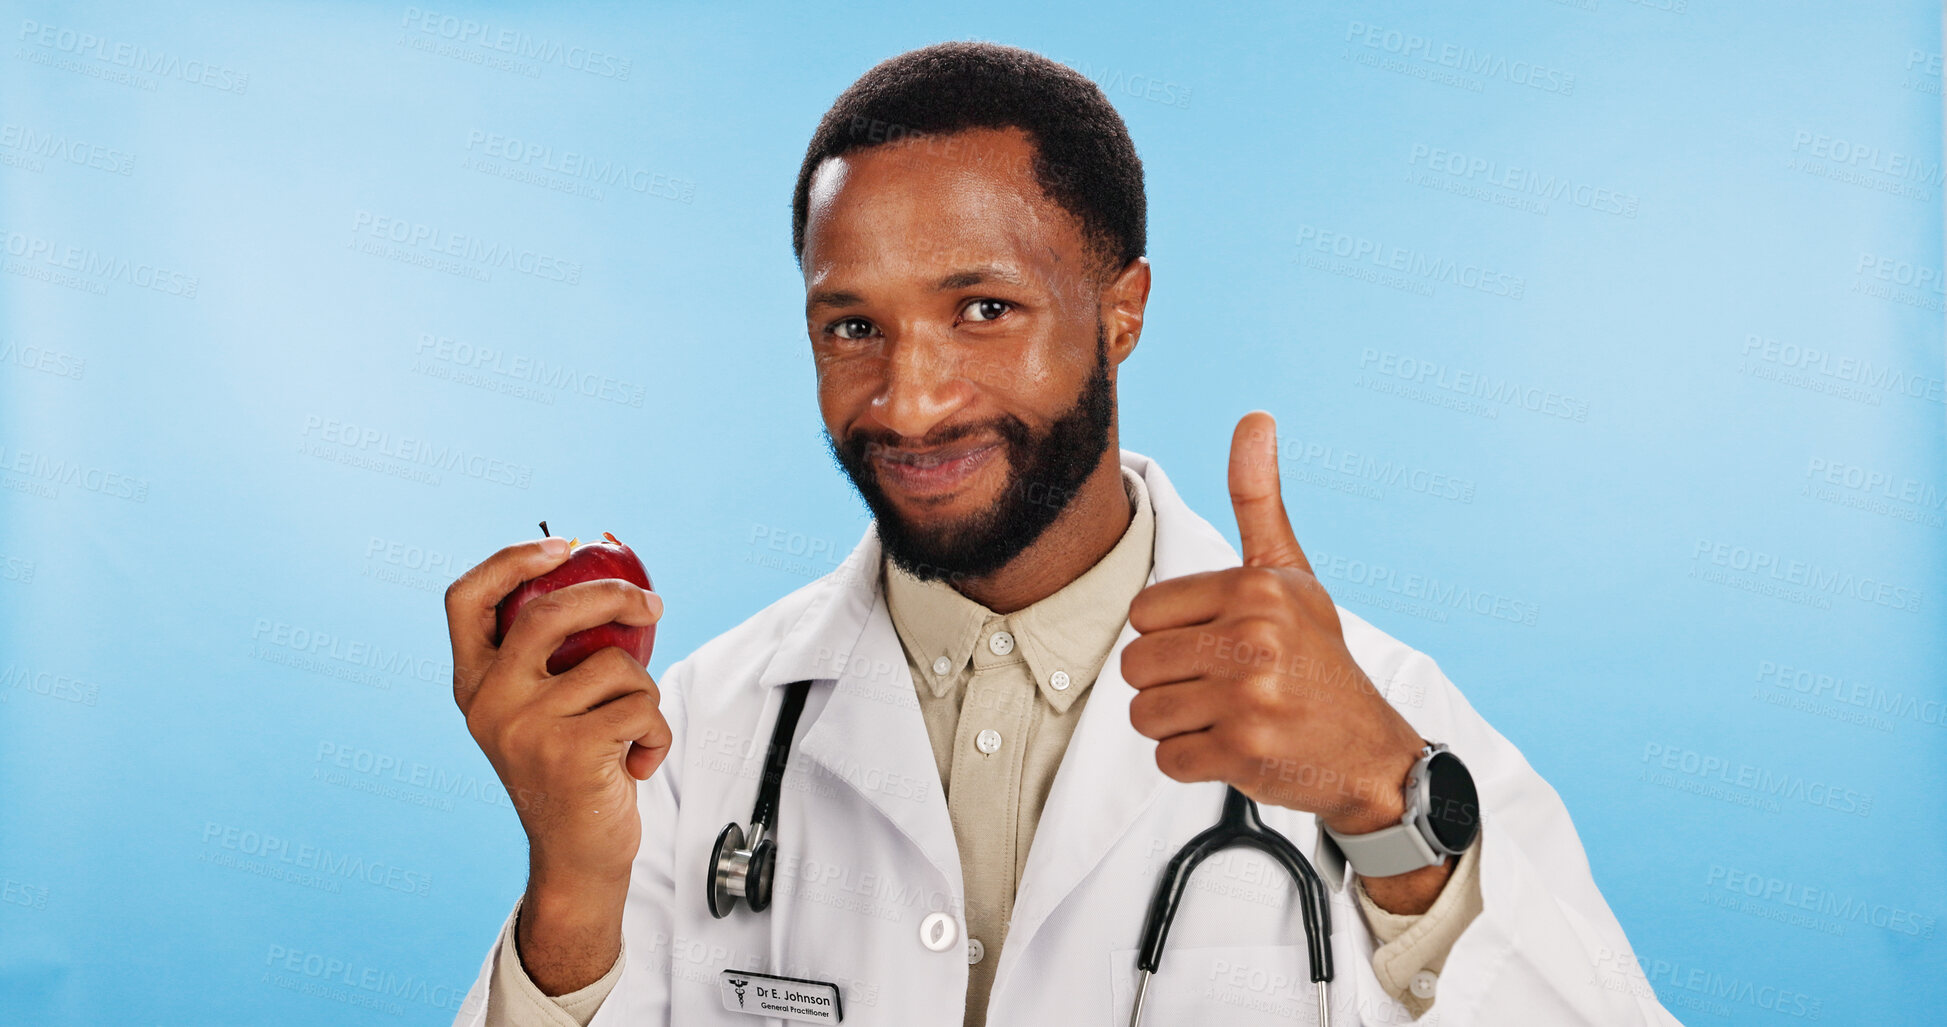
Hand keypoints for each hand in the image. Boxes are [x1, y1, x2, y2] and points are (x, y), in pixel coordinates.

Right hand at [445, 536, 668, 991]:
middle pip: (550, 610)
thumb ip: (556, 655)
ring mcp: (524, 726)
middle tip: (652, 604)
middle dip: (614, 595)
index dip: (510, 560)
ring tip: (635, 728)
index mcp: (473, 684)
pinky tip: (639, 761)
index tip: (562, 547)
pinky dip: (658, 732)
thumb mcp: (545, 708)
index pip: (465, 599)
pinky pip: (641, 706)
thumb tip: (614, 580)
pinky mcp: (568, 751)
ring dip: (646, 691)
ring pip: (614, 664)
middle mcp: (487, 701)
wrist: (578, 857)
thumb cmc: (573, 772)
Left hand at [1121, 412, 1426, 836]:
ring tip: (1226, 716)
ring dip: (1176, 725)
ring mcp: (1249, 697)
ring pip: (1144, 713)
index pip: (1143, 614)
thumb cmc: (1317, 658)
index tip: (1216, 645)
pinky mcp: (1243, 751)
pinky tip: (1234, 748)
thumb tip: (1255, 417)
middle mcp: (1254, 637)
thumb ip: (1258, 500)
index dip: (1170, 636)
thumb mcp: (1291, 573)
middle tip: (1221, 688)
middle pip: (1135, 665)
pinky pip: (1166, 759)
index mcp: (1255, 588)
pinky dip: (1191, 762)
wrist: (1372, 750)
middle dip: (1168, 685)